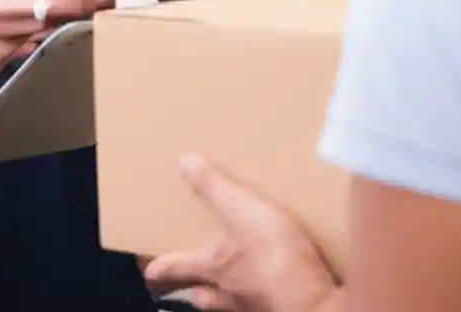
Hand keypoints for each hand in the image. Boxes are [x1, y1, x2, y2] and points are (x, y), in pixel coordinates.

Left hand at [144, 155, 339, 311]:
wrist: (310, 296)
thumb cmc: (269, 253)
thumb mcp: (238, 207)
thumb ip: (212, 186)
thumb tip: (184, 162)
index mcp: (210, 267)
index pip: (174, 268)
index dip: (159, 267)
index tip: (149, 269)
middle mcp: (226, 293)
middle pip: (200, 294)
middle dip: (193, 288)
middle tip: (190, 284)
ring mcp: (252, 306)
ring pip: (228, 305)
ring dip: (225, 297)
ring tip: (229, 288)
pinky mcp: (280, 309)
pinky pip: (264, 305)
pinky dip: (263, 298)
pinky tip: (272, 289)